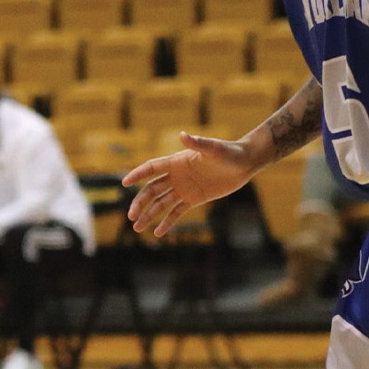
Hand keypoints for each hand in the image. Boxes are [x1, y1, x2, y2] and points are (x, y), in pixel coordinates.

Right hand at [122, 132, 259, 237]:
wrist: (244, 163)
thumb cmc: (229, 152)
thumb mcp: (213, 149)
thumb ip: (197, 143)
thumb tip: (183, 135)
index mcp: (177, 162)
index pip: (151, 169)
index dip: (137, 175)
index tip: (124, 183)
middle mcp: (176, 176)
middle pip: (152, 190)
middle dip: (140, 203)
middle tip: (130, 216)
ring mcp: (184, 188)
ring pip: (161, 203)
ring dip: (148, 215)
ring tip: (136, 228)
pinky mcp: (194, 199)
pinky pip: (177, 212)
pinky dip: (167, 222)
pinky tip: (157, 233)